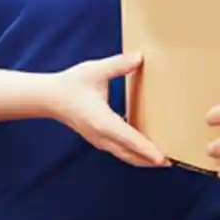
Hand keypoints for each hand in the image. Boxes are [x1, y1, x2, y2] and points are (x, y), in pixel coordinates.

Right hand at [49, 53, 168, 168]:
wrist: (49, 98)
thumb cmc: (71, 84)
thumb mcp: (95, 70)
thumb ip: (118, 64)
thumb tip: (139, 57)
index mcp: (102, 121)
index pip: (129, 138)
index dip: (147, 149)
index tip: (162, 159)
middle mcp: (101, 135)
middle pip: (130, 154)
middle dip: (150, 160)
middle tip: (171, 162)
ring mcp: (98, 140)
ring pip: (124, 155)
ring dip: (142, 159)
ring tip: (161, 159)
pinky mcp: (98, 138)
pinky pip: (119, 150)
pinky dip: (133, 153)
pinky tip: (143, 149)